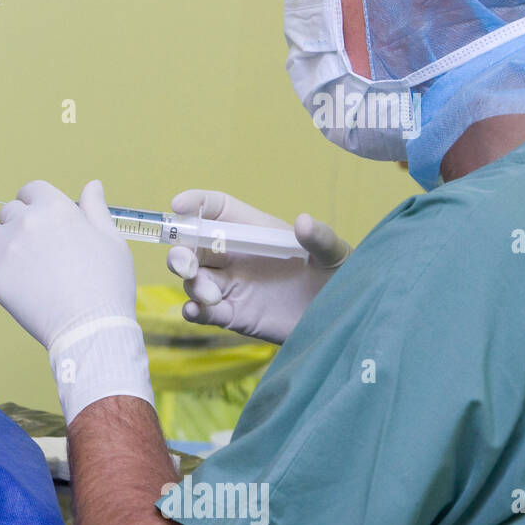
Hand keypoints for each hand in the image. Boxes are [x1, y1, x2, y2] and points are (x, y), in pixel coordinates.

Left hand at [0, 180, 151, 423]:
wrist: (90, 328)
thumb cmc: (107, 285)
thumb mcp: (111, 240)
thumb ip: (96, 209)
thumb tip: (92, 185)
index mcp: (55, 208)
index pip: (31, 190)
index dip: (35, 204)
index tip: (42, 221)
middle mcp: (26, 221)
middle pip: (10, 212)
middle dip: (20, 224)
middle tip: (37, 252)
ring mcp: (6, 248)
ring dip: (2, 245)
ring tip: (22, 268)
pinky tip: (4, 278)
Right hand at [166, 189, 349, 344]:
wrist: (345, 321)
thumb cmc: (343, 279)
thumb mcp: (337, 255)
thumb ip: (320, 239)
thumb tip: (303, 221)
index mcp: (255, 232)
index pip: (217, 210)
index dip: (196, 204)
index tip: (179, 205)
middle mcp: (237, 256)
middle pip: (193, 246)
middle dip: (180, 251)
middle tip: (185, 264)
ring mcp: (232, 286)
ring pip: (193, 279)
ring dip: (192, 284)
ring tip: (210, 295)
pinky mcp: (234, 315)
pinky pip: (203, 312)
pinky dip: (193, 311)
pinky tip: (196, 312)